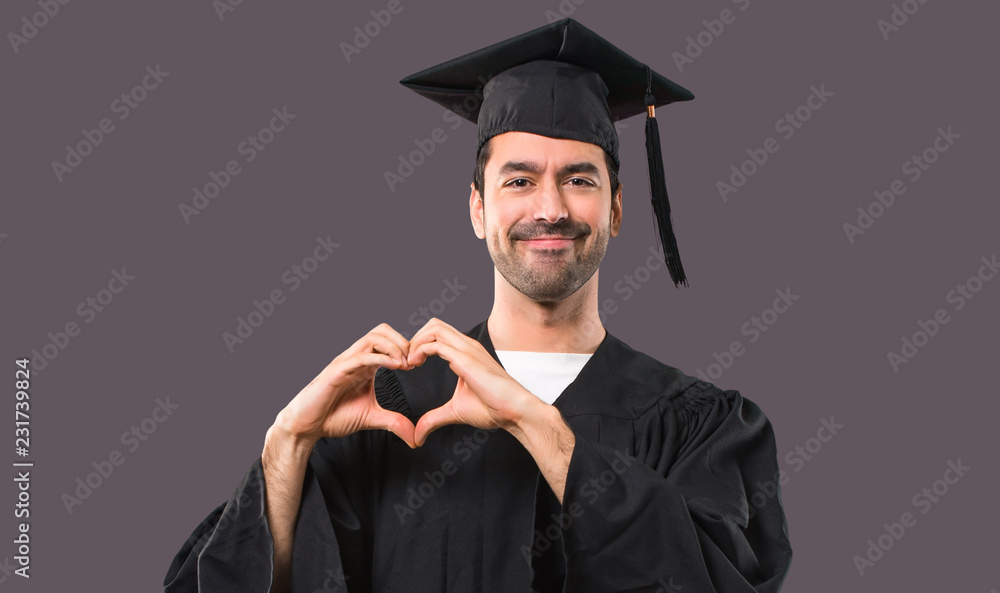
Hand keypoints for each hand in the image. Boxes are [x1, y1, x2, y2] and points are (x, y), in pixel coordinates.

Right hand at [275, 322, 416, 447]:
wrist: (308, 425)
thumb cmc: (334, 416)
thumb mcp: (372, 418)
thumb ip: (394, 422)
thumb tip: (414, 437)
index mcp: (365, 364)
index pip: (388, 340)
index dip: (406, 348)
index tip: (417, 365)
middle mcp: (357, 358)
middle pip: (383, 330)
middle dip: (403, 341)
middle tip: (414, 361)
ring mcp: (347, 362)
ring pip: (373, 337)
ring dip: (394, 347)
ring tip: (406, 364)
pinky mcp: (337, 371)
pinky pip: (361, 356)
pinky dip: (381, 358)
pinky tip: (396, 367)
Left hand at [406, 318, 538, 446]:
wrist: (514, 411)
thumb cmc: (493, 408)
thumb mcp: (455, 412)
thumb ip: (434, 419)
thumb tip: (418, 435)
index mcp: (466, 353)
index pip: (438, 334)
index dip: (420, 345)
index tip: (411, 365)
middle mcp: (466, 346)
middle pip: (434, 324)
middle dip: (415, 339)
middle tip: (407, 361)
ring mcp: (467, 350)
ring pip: (434, 328)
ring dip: (415, 342)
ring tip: (409, 363)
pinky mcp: (465, 359)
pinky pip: (435, 344)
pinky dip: (419, 351)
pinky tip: (414, 365)